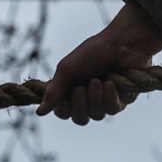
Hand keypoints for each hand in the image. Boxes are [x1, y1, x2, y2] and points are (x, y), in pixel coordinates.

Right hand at [39, 4, 161, 124]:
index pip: (64, 112)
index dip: (63, 111)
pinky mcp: (122, 99)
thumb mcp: (67, 69)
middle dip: (79, 106)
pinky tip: (110, 83)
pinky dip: (109, 97)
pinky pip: (113, 109)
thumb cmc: (93, 52)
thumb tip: (39, 113)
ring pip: (97, 116)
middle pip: (80, 119)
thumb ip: (54, 91)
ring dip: (95, 99)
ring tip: (97, 80)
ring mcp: (105, 100)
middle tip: (81, 89)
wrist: (122, 42)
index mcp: (72, 89)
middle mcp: (88, 97)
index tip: (63, 102)